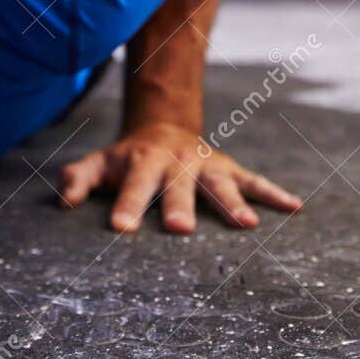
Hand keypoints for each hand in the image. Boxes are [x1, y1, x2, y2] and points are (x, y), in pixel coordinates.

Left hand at [58, 121, 301, 232]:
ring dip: (233, 204)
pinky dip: (275, 194)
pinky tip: (295, 208)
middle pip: (178, 188)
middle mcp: (178, 164)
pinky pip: (256, 182)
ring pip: (222, 186)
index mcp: (143, 164)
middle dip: (180, 206)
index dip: (126, 206)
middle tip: (180, 229)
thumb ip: (78, 178)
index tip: (120, 229)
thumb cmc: (126, 160)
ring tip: (247, 226)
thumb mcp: (99, 163)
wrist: (163, 129)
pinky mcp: (231, 169)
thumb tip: (64, 200)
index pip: (132, 188)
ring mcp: (207, 166)